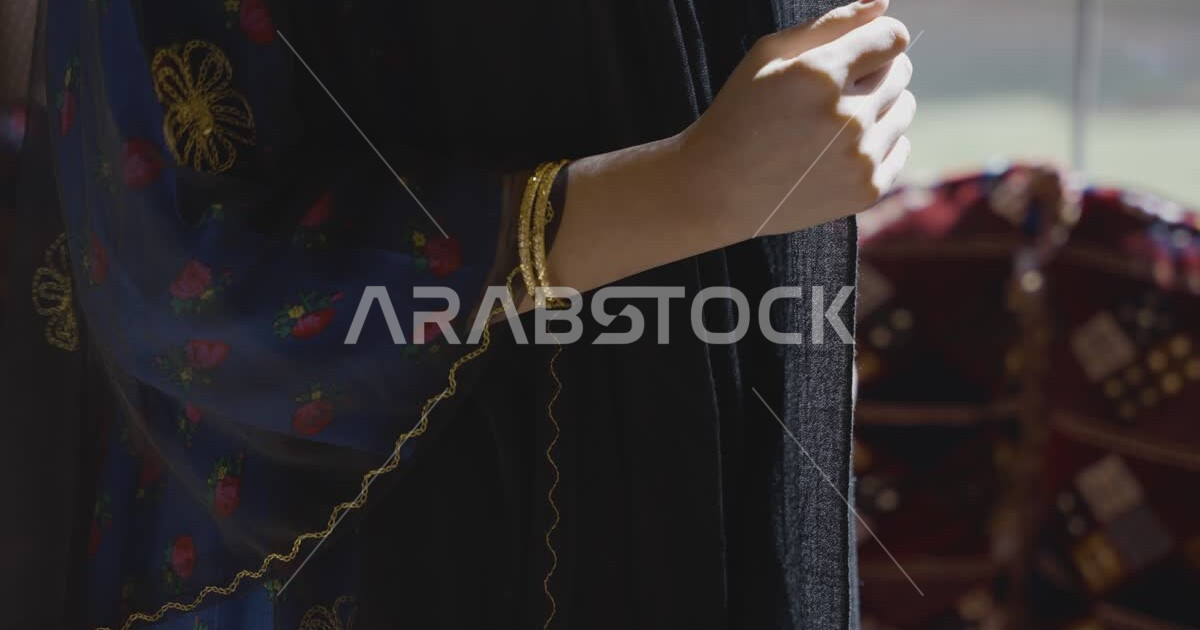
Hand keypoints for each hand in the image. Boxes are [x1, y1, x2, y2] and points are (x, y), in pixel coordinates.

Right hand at [677, 0, 914, 239]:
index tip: (858, 50)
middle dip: (874, 71)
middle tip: (833, 89)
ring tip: (834, 120)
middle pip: (900, 71)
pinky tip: (839, 150)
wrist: (716, 191)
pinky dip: (877, 143)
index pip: (893, 37)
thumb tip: (882, 6)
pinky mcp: (865, 190)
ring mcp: (859, 159)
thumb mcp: (767, 56)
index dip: (876, 39)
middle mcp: (846, 118)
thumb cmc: (739, 114)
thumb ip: (829, 23)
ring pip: (904, 109)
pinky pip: (900, 148)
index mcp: (818, 76)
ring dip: (878, 106)